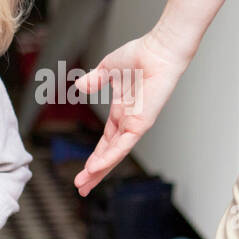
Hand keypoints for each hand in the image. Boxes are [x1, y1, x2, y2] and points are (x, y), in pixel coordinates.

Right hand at [72, 30, 191, 195]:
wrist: (158, 50)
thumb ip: (94, 81)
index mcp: (122, 112)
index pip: (106, 141)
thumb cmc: (140, 56)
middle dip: (95, 172)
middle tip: (82, 188)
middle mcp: (129, 122)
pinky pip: (123, 145)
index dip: (94, 157)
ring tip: (84, 184)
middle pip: (110, 154)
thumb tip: (80, 87)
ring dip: (99, 170)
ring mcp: (136, 125)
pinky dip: (110, 156)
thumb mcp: (107, 69)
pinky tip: (96, 167)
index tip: (83, 171)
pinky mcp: (141, 123)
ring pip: (115, 154)